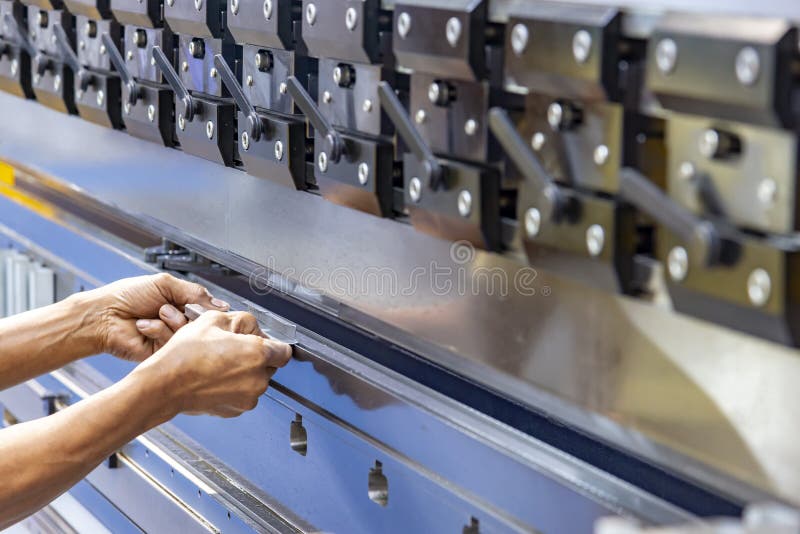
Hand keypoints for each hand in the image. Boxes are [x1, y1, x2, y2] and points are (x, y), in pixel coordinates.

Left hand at [86, 273, 229, 361]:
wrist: (103, 313)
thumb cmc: (127, 296)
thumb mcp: (166, 284)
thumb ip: (196, 293)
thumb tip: (221, 305)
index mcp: (181, 305)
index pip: (208, 310)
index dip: (209, 309)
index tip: (208, 307)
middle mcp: (178, 322)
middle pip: (203, 324)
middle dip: (188, 313)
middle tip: (170, 307)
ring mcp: (171, 338)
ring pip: (189, 334)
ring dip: (173, 320)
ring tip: (157, 313)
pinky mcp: (162, 353)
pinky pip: (173, 344)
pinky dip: (160, 330)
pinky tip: (146, 325)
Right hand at [133, 310, 292, 417]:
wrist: (165, 384)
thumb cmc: (185, 355)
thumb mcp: (214, 319)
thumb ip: (242, 320)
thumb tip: (251, 327)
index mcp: (258, 354)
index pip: (285, 350)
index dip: (274, 344)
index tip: (265, 343)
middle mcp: (258, 379)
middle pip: (270, 366)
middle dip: (257, 357)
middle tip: (234, 349)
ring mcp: (248, 397)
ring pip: (256, 381)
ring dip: (245, 373)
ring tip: (220, 363)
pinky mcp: (236, 409)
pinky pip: (243, 394)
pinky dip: (234, 387)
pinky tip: (215, 377)